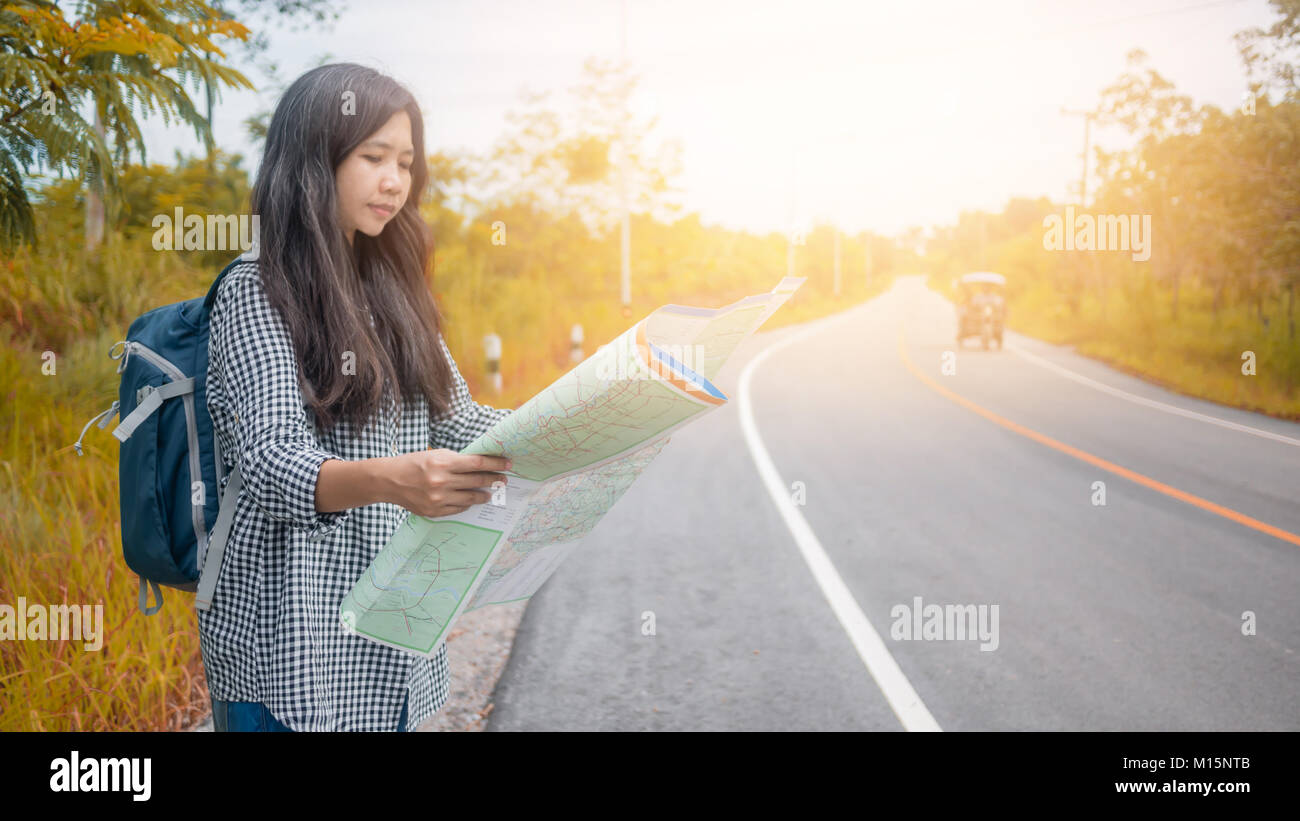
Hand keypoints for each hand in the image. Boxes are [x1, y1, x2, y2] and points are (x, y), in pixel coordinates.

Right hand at [383, 449, 511, 518]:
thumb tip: (481, 465)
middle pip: (477, 481)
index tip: (507, 464)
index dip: (495, 464)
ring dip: (483, 495)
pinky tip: (471, 501)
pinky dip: (466, 504)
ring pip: (470, 499)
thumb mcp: (435, 455)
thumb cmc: (413, 464)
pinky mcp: (434, 511)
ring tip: (490, 493)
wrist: (388, 481)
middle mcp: (442, 481)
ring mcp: (438, 499)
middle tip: (504, 480)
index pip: (477, 464)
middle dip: (494, 480)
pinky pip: (458, 509)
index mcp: (443, 463)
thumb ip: (457, 461)